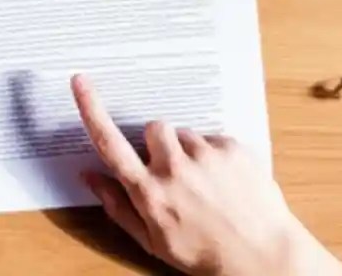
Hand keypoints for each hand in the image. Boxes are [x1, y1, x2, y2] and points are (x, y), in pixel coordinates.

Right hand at [72, 76, 341, 275]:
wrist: (262, 257)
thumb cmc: (204, 255)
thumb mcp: (152, 241)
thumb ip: (117, 206)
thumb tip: (90, 176)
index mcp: (149, 192)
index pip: (110, 143)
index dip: (91, 109)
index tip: (80, 83)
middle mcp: (175, 168)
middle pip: (153, 128)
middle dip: (157, 143)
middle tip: (171, 169)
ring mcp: (206, 156)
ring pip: (184, 133)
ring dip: (188, 151)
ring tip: (204, 183)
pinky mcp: (232, 149)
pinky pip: (213, 138)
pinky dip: (214, 155)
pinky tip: (223, 182)